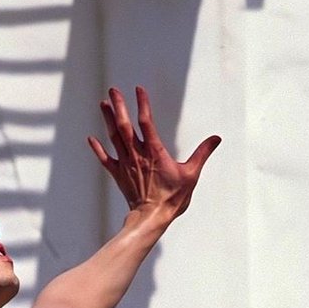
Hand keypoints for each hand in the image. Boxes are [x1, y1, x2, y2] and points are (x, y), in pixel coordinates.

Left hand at [88, 86, 220, 223]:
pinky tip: (91, 138)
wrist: (152, 218)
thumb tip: (217, 138)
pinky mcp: (119, 175)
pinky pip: (105, 159)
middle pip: (125, 126)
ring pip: (114, 138)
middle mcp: (137, 155)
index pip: (146, 122)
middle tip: (113, 90)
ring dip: (108, 120)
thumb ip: (202, 153)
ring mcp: (126, 165)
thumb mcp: (191, 174)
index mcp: (154, 152)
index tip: (139, 89)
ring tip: (103, 104)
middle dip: (119, 106)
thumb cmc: (172, 198)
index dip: (142, 104)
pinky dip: (98, 149)